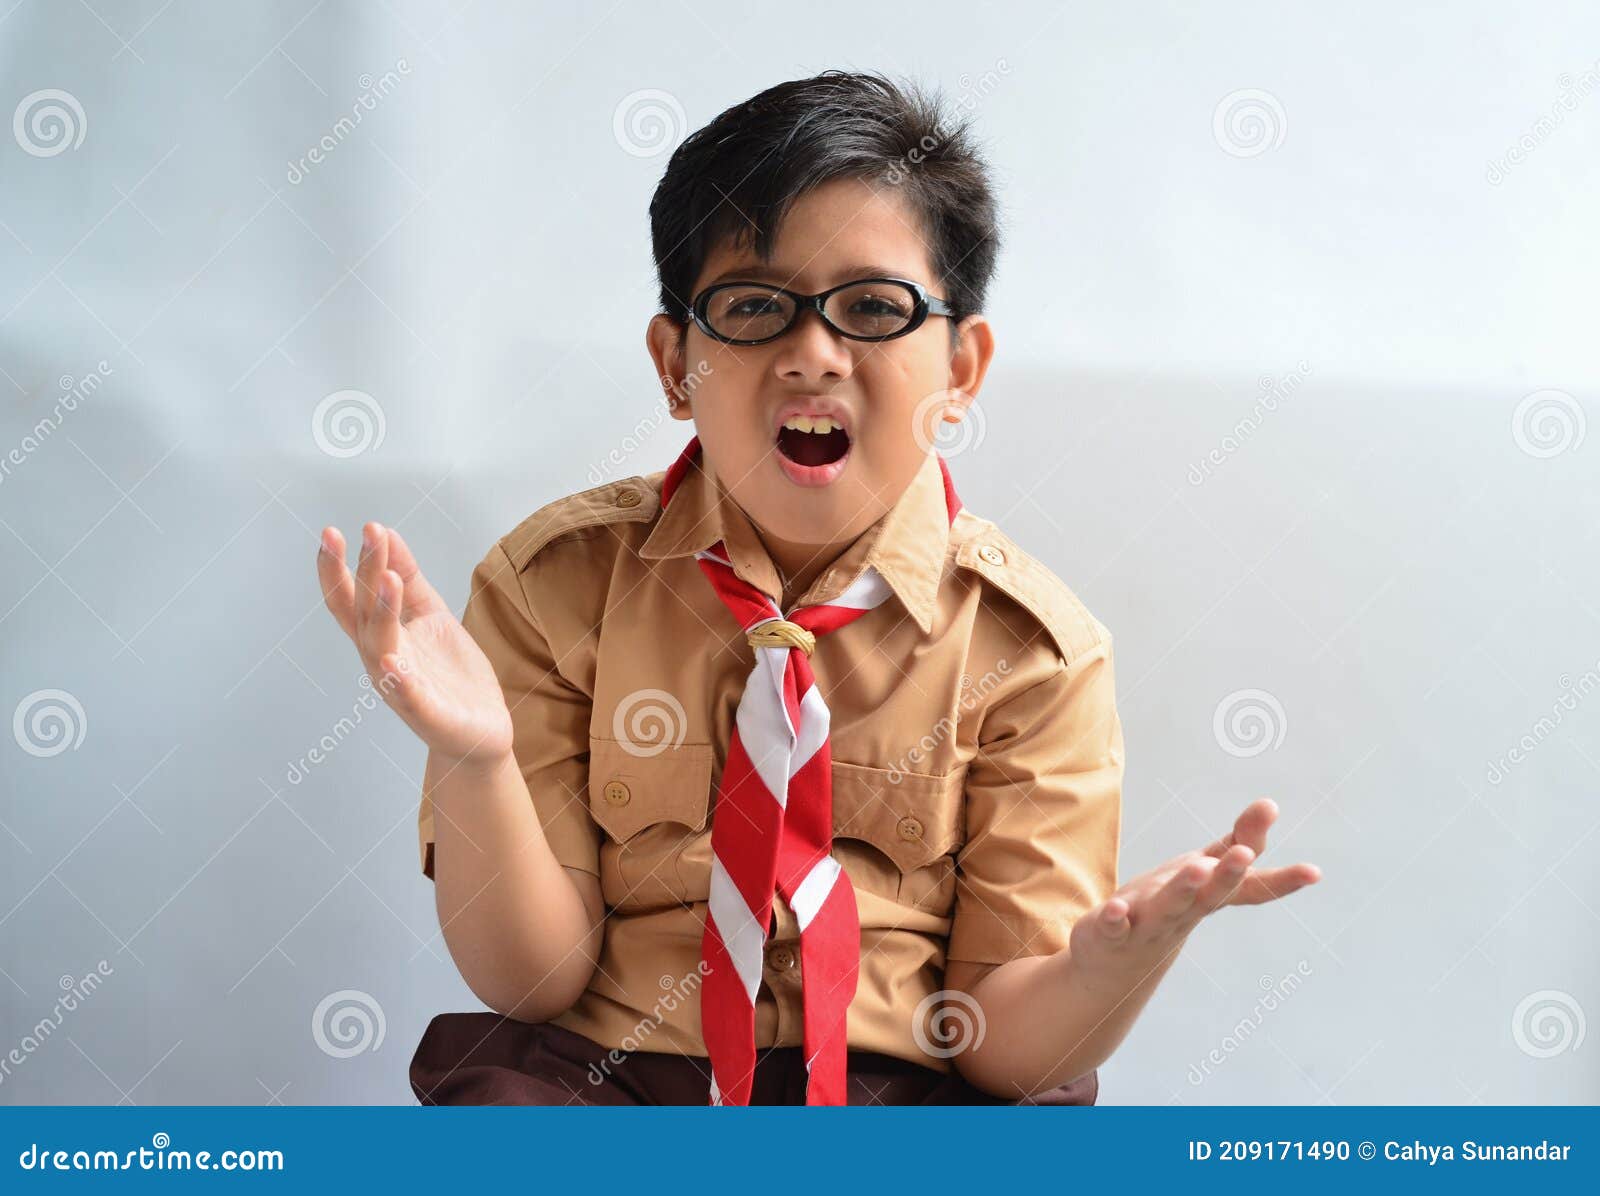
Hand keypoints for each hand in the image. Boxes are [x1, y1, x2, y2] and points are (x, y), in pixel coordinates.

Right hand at [316, 521, 513, 769]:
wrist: (480, 730)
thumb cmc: (449, 673)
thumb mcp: (431, 615)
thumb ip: (409, 579)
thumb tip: (386, 532)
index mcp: (382, 637)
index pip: (350, 599)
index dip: (337, 568)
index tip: (331, 531)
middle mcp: (383, 660)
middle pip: (365, 614)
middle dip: (365, 573)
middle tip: (368, 533)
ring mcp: (402, 688)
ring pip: (381, 647)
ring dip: (382, 612)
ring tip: (387, 577)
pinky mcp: (428, 714)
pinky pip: (409, 696)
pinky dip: (400, 680)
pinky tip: (393, 660)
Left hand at [1069, 798, 1320, 987]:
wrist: (1118, 960)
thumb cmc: (1173, 903)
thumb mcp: (1205, 868)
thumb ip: (1238, 839)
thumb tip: (1271, 805)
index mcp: (1210, 895)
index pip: (1251, 888)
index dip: (1283, 881)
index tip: (1314, 872)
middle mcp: (1186, 912)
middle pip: (1210, 894)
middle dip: (1228, 874)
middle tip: (1245, 854)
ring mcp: (1150, 924)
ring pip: (1170, 907)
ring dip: (1184, 889)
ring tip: (1197, 868)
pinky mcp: (1111, 933)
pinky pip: (1115, 928)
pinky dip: (1116, 920)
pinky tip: (1116, 908)